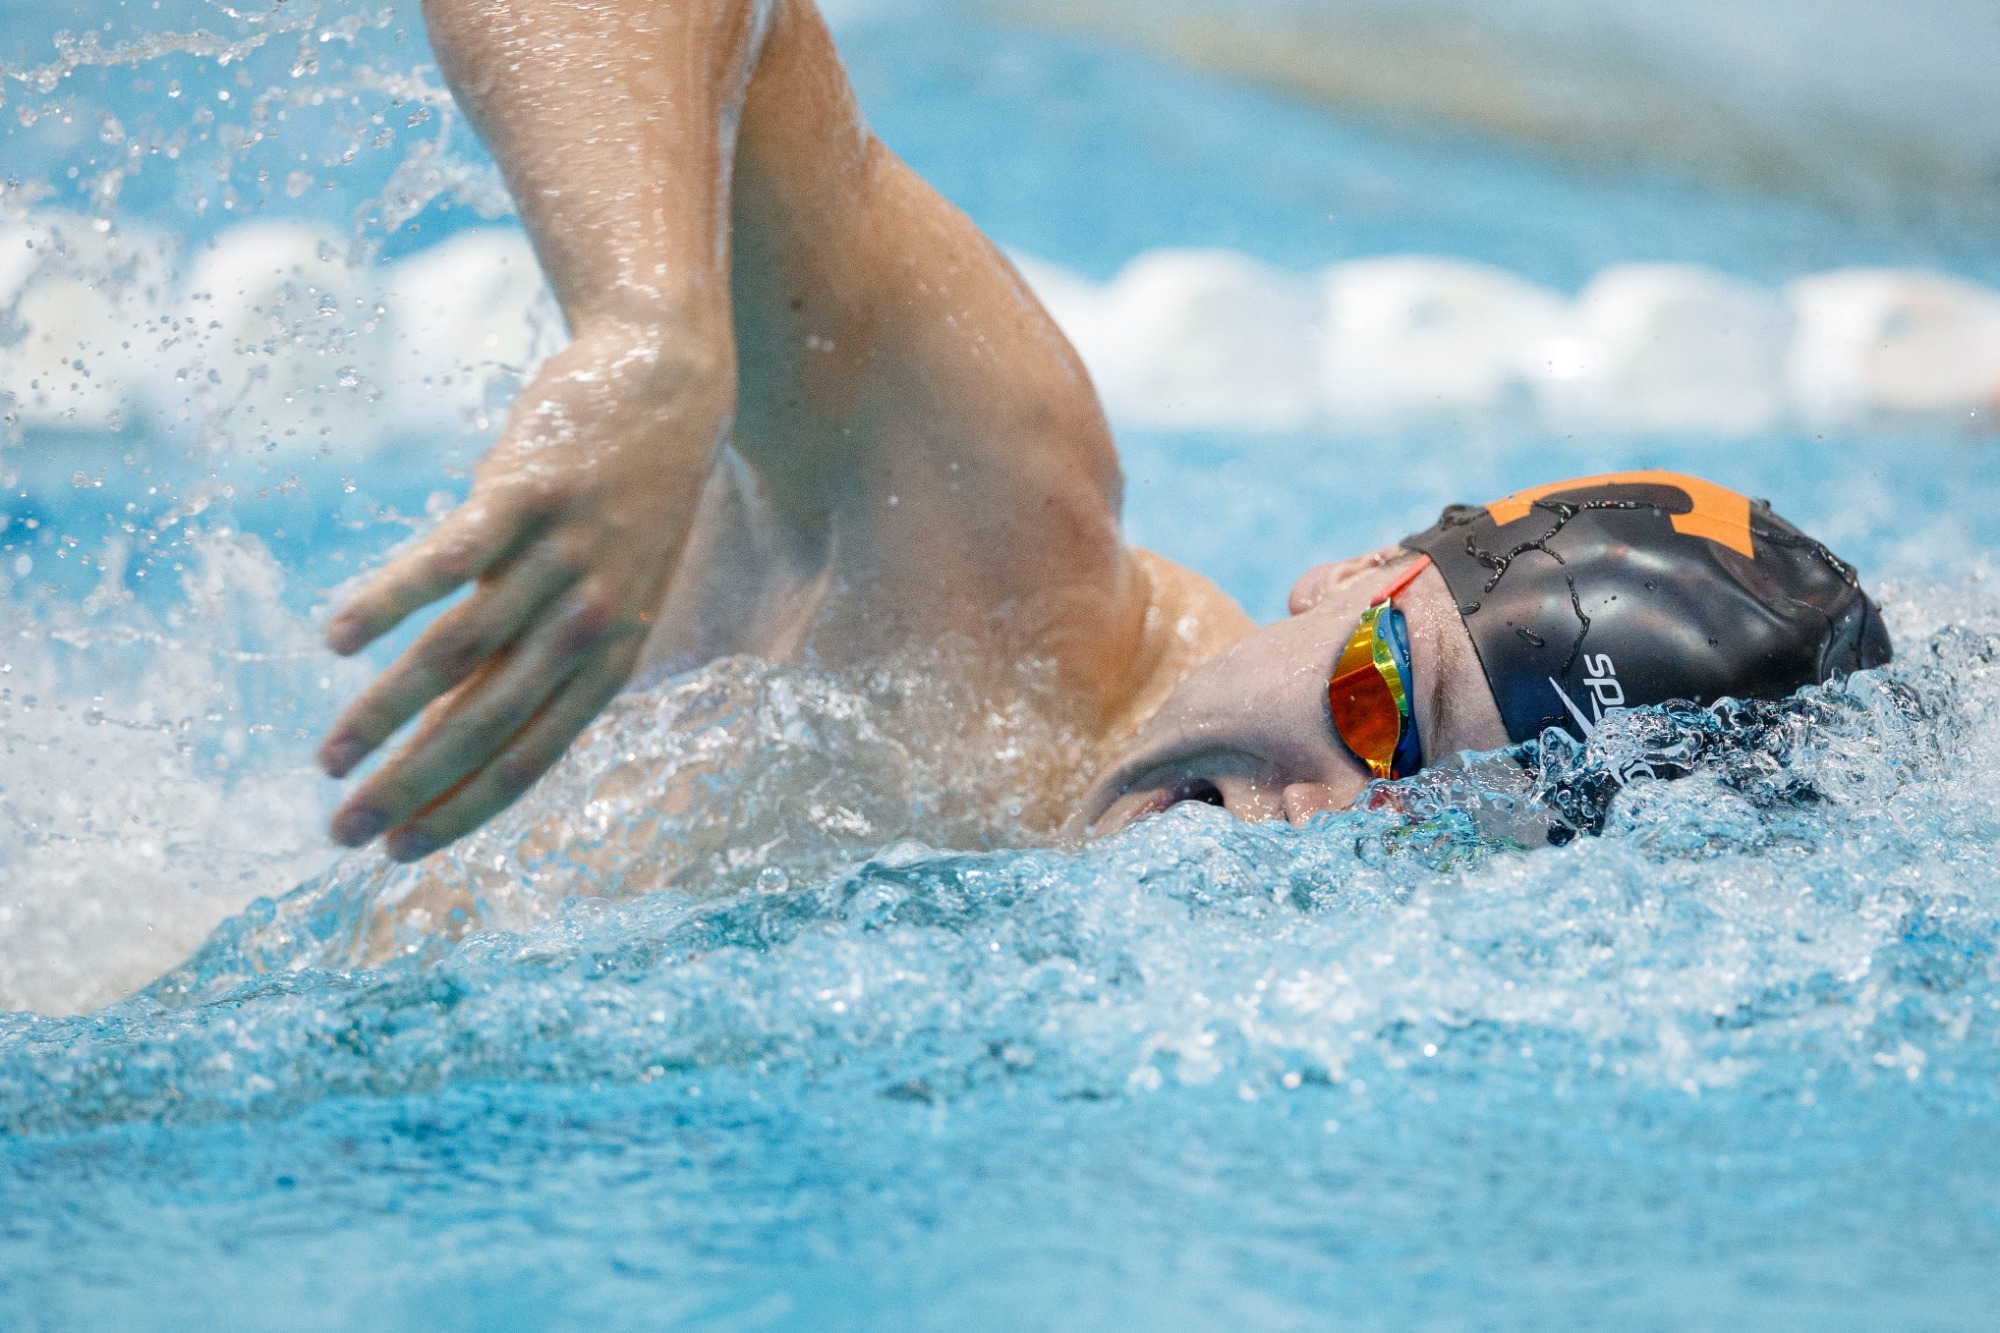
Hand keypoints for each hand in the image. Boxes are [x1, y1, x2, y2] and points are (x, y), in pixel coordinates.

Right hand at [318, 318, 732, 860]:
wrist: (666, 388)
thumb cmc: (621, 506)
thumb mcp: (601, 596)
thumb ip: (531, 661)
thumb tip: (445, 736)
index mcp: (612, 656)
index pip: (534, 755)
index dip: (466, 808)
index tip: (400, 851)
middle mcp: (590, 616)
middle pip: (489, 721)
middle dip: (413, 786)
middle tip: (343, 832)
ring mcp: (561, 554)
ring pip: (460, 652)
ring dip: (384, 712)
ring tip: (326, 756)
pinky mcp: (525, 491)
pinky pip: (449, 558)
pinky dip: (389, 599)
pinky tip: (335, 639)